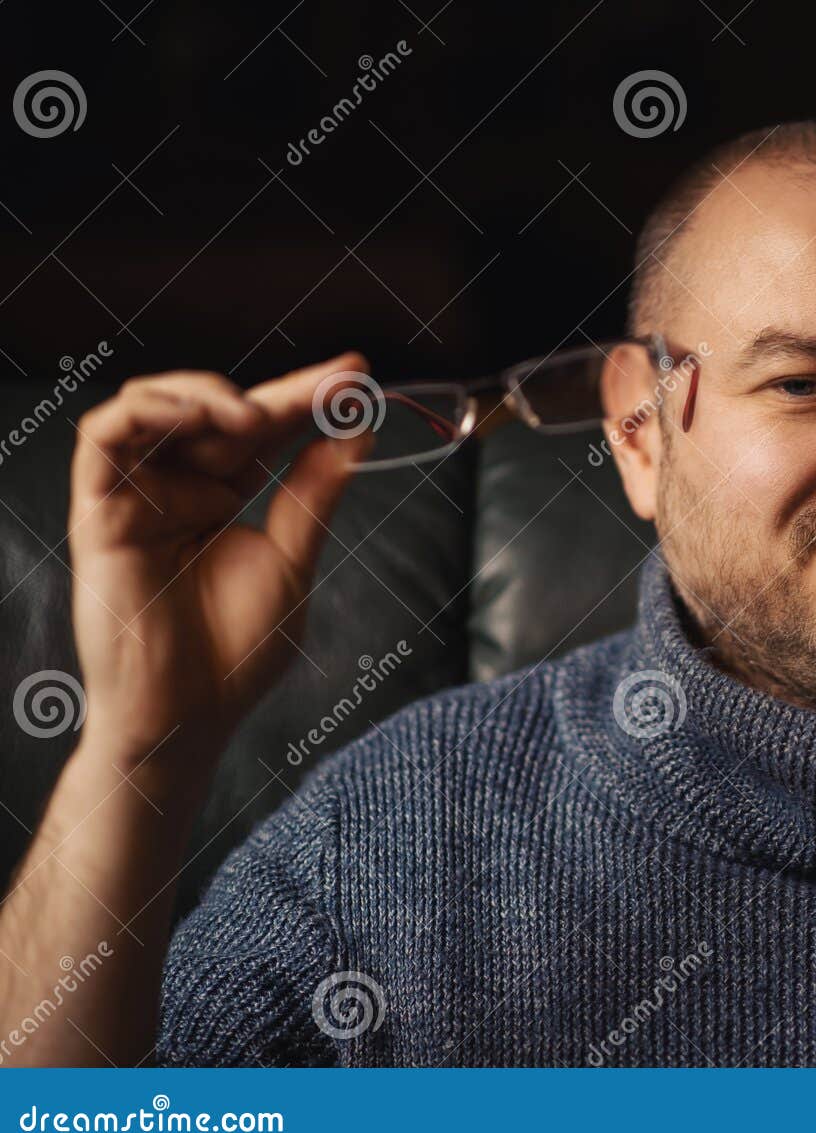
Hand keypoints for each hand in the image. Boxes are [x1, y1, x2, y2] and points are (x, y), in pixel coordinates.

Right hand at [66, 353, 372, 794]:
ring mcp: (134, 496)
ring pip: (153, 404)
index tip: (359, 375)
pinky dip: (148, 412)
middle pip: (220, 411)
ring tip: (259, 415)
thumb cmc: (235, 652)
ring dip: (209, 393)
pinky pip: (102, 438)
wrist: (192, 716)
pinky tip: (199, 416)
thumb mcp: (291, 558)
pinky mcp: (98, 513)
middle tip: (337, 382)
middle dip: (282, 390)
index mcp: (223, 493)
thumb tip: (355, 430)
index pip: (264, 430)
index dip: (308, 396)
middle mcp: (176, 485)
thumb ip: (313, 492)